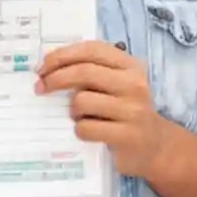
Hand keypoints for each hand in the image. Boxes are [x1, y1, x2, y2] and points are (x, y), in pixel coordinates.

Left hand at [36, 41, 171, 178]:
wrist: (155, 146)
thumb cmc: (127, 110)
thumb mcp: (119, 84)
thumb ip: (94, 71)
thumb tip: (49, 67)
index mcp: (130, 66)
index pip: (92, 50)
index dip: (63, 55)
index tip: (42, 66)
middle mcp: (134, 84)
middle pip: (84, 72)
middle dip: (55, 78)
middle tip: (40, 87)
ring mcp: (132, 110)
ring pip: (82, 101)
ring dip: (72, 110)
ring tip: (79, 116)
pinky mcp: (126, 136)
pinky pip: (86, 128)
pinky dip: (79, 130)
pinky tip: (88, 132)